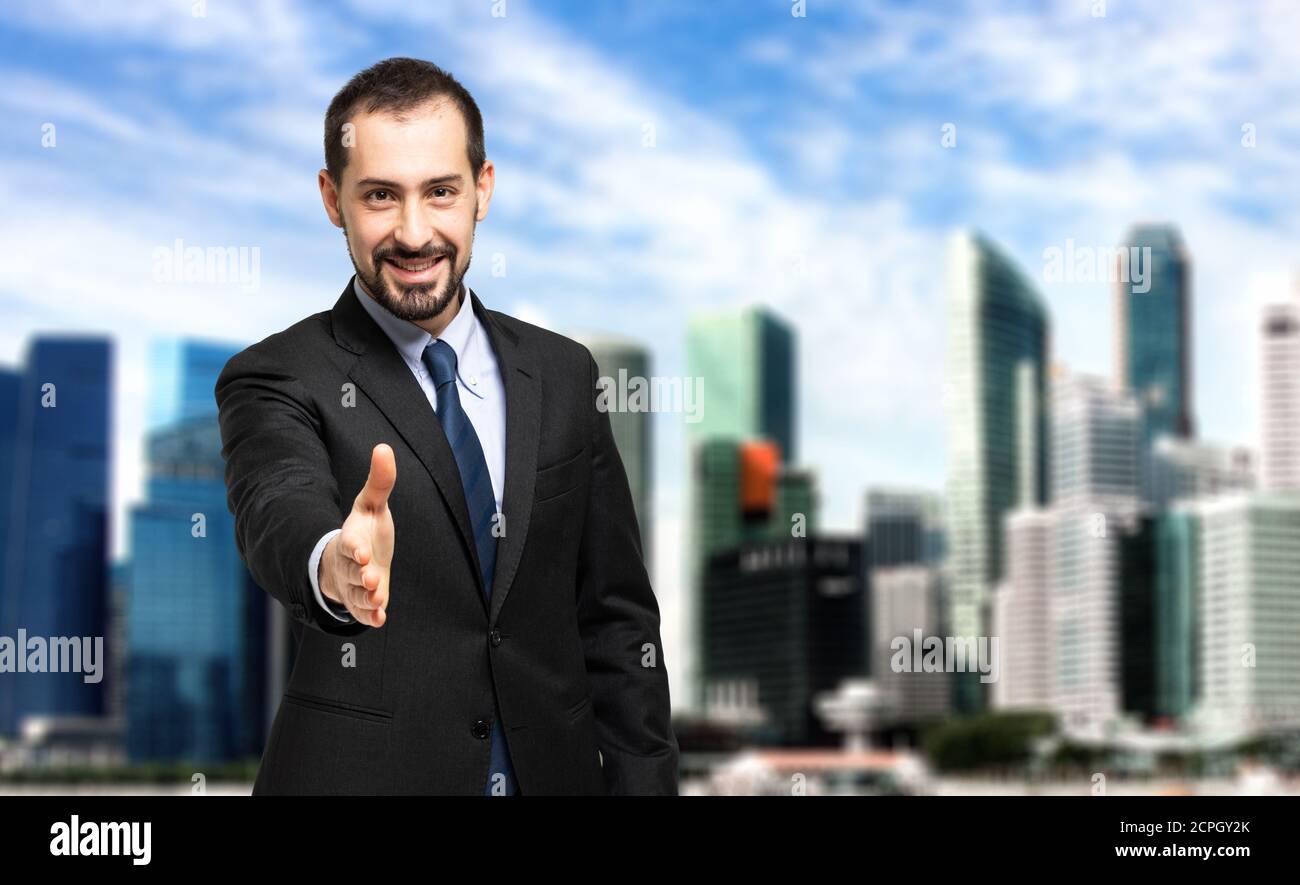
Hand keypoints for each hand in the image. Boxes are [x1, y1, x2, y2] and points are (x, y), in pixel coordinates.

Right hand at [320, 443, 395, 626]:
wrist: (351, 562)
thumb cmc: (364, 531)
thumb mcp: (371, 505)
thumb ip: (379, 481)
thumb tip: (384, 447)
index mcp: (350, 539)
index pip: (349, 543)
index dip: (354, 547)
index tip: (362, 551)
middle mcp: (349, 564)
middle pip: (351, 572)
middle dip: (361, 576)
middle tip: (372, 578)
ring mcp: (353, 585)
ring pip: (356, 593)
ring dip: (367, 597)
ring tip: (378, 599)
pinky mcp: (361, 602)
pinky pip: (362, 612)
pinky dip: (369, 617)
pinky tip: (379, 619)